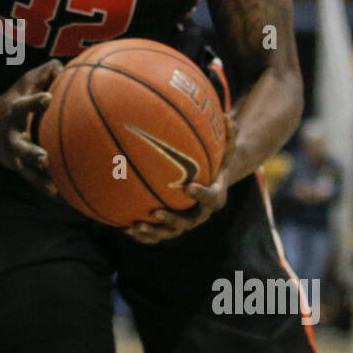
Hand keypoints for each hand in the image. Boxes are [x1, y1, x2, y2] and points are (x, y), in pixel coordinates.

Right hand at [0, 58, 62, 191]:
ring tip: (56, 188)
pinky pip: (36, 181)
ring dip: (40, 179)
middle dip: (32, 153)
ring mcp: (15, 155)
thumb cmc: (14, 99)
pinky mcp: (21, 168)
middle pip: (21, 147)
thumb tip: (63, 67)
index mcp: (14, 113)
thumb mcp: (24, 84)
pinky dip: (50, 190)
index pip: (24, 106)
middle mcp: (12, 137)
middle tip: (45, 158)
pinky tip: (67, 200)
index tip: (49, 98)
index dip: (35, 102)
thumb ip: (43, 74)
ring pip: (27, 169)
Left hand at [123, 113, 235, 243]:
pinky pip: (156, 234)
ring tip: (134, 225)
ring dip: (152, 232)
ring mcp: (184, 222)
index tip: (188, 186)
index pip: (211, 199)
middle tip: (155, 211)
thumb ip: (229, 136)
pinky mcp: (171, 226)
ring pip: (169, 232)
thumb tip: (227, 117)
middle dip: (171, 219)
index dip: (201, 195)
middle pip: (187, 223)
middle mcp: (199, 214)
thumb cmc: (216, 161)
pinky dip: (142, 235)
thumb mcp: (226, 149)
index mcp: (215, 197)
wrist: (211, 182)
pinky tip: (124, 228)